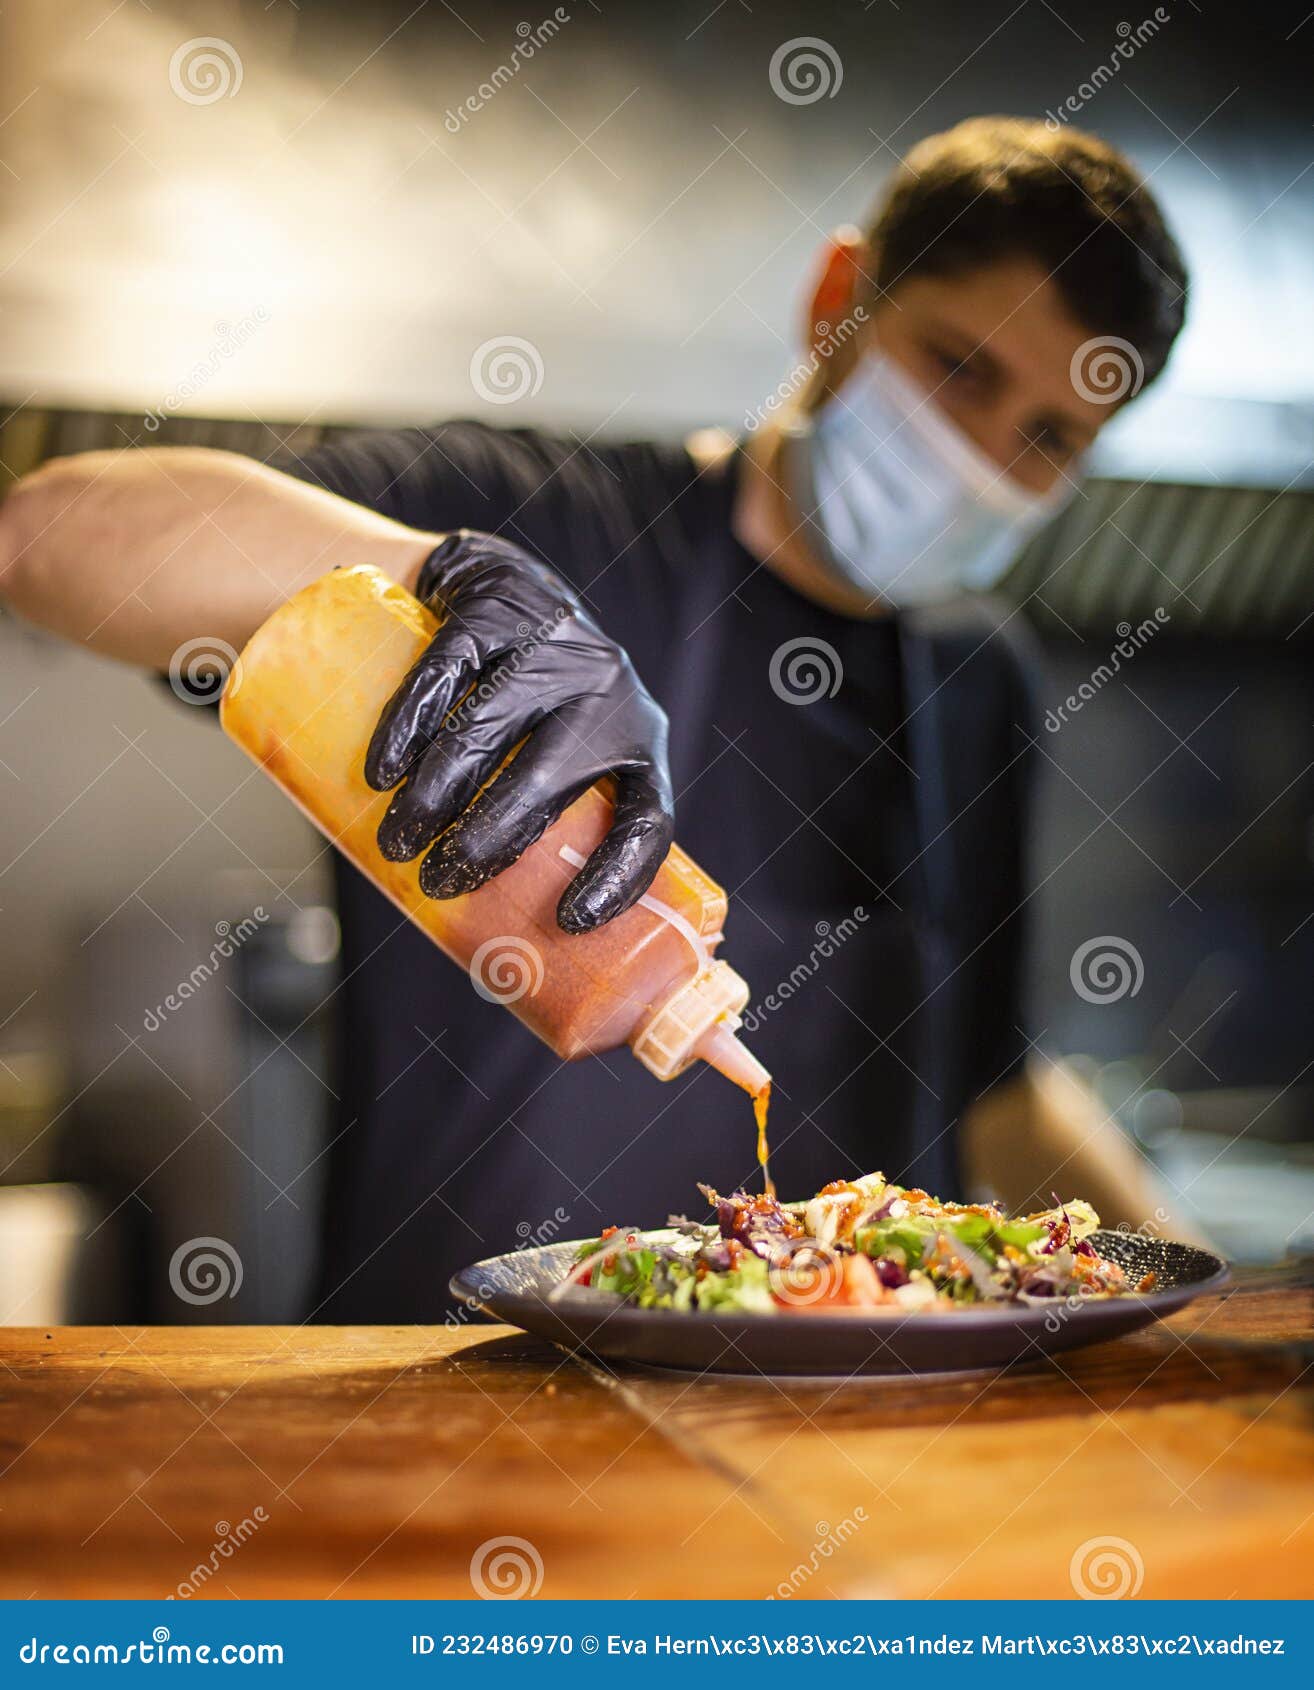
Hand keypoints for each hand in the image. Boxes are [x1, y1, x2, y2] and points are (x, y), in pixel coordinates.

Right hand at [365, 531, 674, 933]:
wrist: (491, 584)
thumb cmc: (527, 710)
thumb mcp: (564, 757)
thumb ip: (545, 829)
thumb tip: (498, 952)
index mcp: (639, 743)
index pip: (648, 819)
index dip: (620, 875)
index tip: (569, 922)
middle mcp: (608, 690)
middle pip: (551, 776)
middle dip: (488, 838)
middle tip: (439, 882)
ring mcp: (553, 643)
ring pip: (491, 726)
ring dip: (438, 793)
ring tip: (399, 841)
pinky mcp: (494, 607)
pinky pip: (448, 673)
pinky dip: (407, 728)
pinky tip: (382, 774)